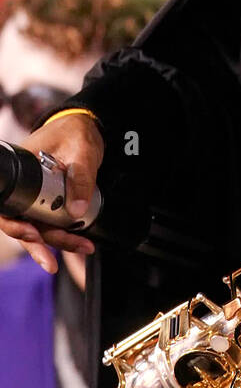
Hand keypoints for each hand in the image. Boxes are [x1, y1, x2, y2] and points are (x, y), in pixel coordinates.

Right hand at [0, 113, 103, 272]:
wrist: (86, 127)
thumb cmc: (76, 132)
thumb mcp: (82, 150)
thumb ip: (80, 177)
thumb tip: (76, 210)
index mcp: (20, 168)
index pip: (5, 203)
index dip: (14, 223)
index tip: (31, 234)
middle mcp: (22, 185)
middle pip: (20, 221)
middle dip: (37, 244)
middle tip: (52, 261)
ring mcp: (33, 195)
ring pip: (36, 226)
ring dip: (56, 242)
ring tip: (81, 249)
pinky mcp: (46, 202)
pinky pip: (49, 223)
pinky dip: (63, 234)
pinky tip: (80, 242)